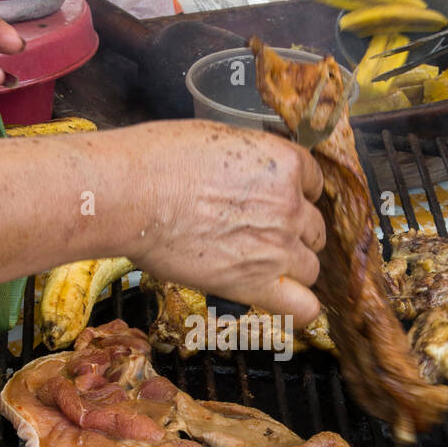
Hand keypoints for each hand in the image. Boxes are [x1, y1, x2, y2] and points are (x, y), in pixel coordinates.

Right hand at [132, 121, 325, 326]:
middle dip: (292, 233)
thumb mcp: (218, 138)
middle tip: (257, 236)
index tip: (272, 204)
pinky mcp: (256, 282)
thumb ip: (246, 163)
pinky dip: (298, 308)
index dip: (293, 196)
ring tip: (256, 267)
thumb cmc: (158, 160)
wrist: (134, 194)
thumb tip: (243, 179)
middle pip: (313, 229)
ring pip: (310, 268)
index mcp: (284, 163)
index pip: (313, 185)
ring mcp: (278, 247)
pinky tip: (281, 301)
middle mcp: (290, 205)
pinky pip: (302, 307)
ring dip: (290, 269)